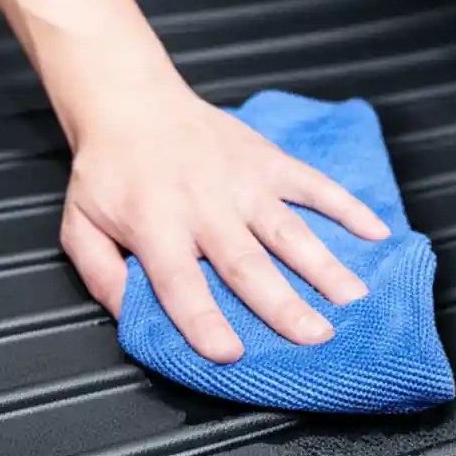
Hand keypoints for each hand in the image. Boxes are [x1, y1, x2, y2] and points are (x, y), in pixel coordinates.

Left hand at [55, 62, 389, 363]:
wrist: (131, 102)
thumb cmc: (108, 172)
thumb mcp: (79, 226)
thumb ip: (103, 277)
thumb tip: (133, 321)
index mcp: (155, 225)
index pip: (179, 283)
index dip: (203, 320)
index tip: (230, 353)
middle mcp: (204, 206)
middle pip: (246, 263)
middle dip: (284, 303)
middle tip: (317, 337)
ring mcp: (242, 182)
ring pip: (288, 229)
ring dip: (324, 265)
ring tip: (354, 298)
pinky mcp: (268, 161)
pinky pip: (313, 184)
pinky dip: (348, 206)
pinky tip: (377, 232)